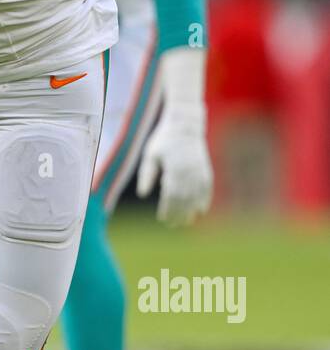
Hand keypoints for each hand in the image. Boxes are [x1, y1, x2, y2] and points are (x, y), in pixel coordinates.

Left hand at [136, 110, 212, 225]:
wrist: (185, 124)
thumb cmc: (163, 139)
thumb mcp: (151, 155)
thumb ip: (146, 174)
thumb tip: (142, 194)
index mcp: (174, 169)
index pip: (171, 196)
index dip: (168, 209)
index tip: (163, 219)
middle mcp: (189, 172)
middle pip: (185, 200)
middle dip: (179, 214)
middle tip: (172, 225)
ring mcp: (200, 171)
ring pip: (197, 196)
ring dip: (191, 211)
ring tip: (185, 222)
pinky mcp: (206, 169)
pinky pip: (207, 189)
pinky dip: (204, 200)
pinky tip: (200, 211)